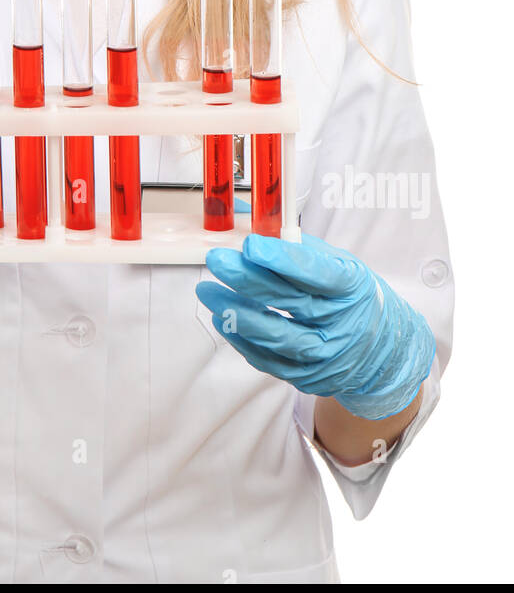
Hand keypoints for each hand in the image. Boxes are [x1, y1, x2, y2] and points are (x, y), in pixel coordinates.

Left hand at [196, 231, 434, 419]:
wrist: (382, 350)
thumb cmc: (351, 297)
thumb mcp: (336, 263)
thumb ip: (292, 242)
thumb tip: (243, 215)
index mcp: (351, 286)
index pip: (318, 272)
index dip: (283, 259)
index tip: (251, 245)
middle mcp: (341, 323)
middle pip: (290, 301)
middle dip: (248, 279)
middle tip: (217, 260)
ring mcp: (326, 355)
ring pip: (277, 337)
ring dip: (238, 313)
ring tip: (209, 292)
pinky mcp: (309, 377)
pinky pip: (270, 361)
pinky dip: (243, 340)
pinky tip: (223, 320)